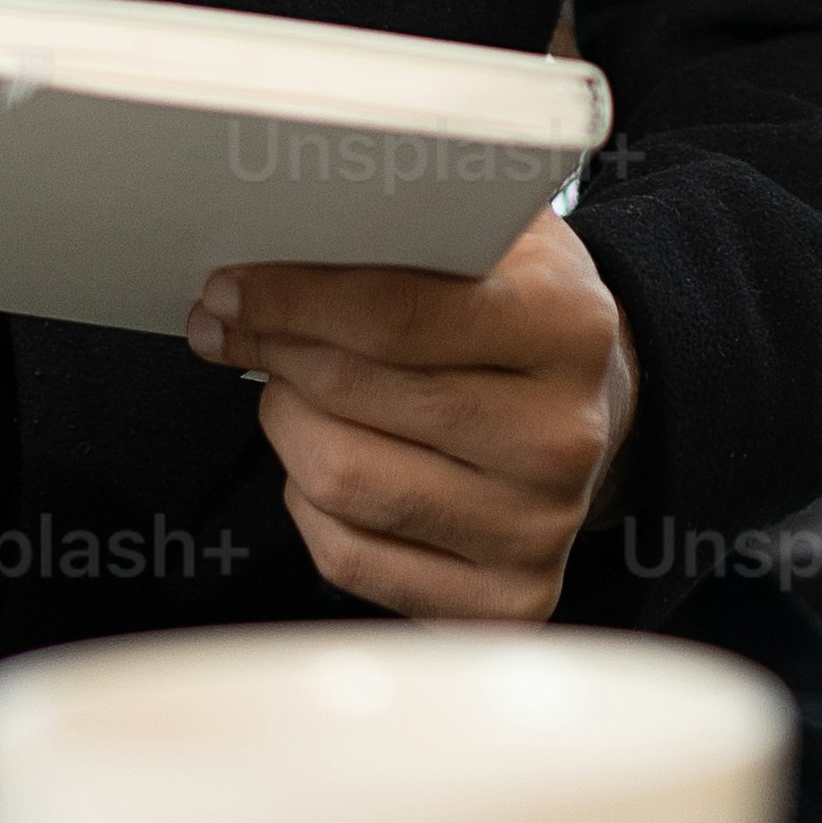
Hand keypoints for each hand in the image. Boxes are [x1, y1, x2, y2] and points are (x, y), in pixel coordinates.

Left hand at [194, 209, 634, 621]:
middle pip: (351, 396)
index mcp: (568, 327)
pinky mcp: (504, 600)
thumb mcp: (494, 237)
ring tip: (293, 390)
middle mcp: (564, 437)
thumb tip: (280, 225)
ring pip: (339, 480)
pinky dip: (310, 503)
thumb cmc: (521, 311)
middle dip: (275, 352)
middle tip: (242, 326)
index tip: (228, 289)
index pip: (394, 314)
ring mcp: (536, 528)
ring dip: (287, 423)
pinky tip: (328, 458)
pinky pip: (348, 555)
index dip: (288, 299)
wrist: (593, 406)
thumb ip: (410, 222)